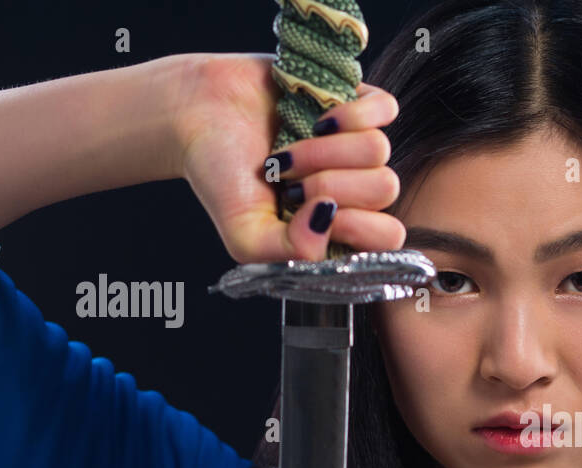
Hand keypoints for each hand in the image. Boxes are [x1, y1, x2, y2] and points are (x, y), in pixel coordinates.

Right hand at [175, 53, 405, 262]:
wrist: (194, 115)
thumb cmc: (220, 179)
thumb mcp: (245, 236)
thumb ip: (292, 251)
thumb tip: (329, 219)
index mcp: (341, 228)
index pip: (387, 236)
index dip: (353, 224)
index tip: (305, 208)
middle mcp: (356, 189)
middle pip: (384, 188)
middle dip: (330, 182)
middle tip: (288, 178)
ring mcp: (357, 145)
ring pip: (378, 149)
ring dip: (326, 149)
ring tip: (288, 150)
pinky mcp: (354, 102)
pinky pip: (385, 108)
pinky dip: (349, 113)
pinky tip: (317, 120)